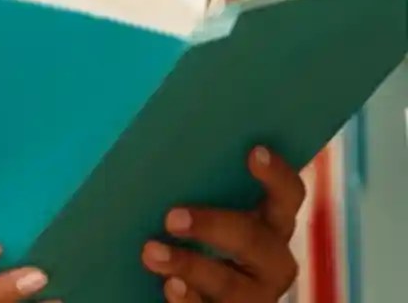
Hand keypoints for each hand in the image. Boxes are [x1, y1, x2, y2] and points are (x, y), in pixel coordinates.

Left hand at [142, 146, 305, 301]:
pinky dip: (188, 299)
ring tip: (151, 252)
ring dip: (188, 264)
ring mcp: (254, 295)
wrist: (198, 292)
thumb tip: (156, 157)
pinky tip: (170, 286)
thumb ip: (199, 190)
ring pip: (228, 282)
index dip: (277, 175)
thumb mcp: (207, 214)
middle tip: (172, 216)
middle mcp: (272, 260)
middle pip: (255, 240)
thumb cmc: (199, 238)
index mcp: (271, 224)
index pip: (287, 196)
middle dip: (214, 226)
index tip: (255, 152)